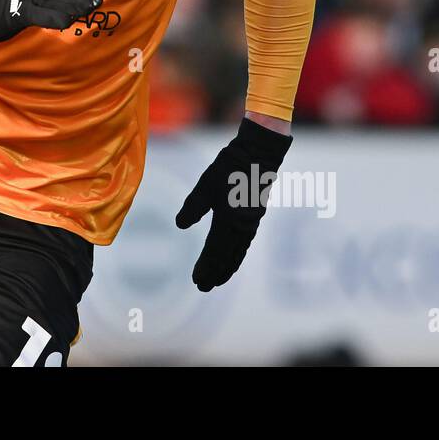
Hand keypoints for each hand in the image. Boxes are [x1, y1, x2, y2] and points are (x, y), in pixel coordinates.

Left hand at [175, 116, 291, 291]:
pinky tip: (232, 258)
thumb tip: (179, 225)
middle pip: (227, 256)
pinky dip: (237, 255)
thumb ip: (194, 206)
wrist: (259, 153)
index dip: (206, 267)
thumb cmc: (229, 166)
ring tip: (217, 279)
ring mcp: (250, 222)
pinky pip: (244, 243)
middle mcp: (242, 226)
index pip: (215, 251)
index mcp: (228, 219)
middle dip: (215, 273)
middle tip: (204, 287)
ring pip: (238, 252)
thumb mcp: (206, 184)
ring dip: (227, 267)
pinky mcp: (254, 216)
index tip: (197, 281)